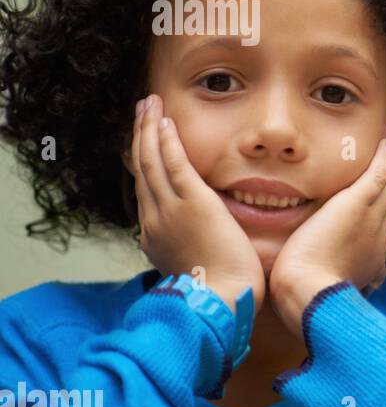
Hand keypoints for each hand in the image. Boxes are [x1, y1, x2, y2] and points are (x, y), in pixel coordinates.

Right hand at [129, 94, 265, 313]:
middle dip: (141, 136)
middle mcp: (154, 220)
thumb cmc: (221, 293)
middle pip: (142, 169)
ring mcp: (169, 210)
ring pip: (151, 160)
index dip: (143, 162)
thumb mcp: (197, 268)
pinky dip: (165, 139)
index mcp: (155, 237)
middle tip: (142, 111)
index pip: (145, 191)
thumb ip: (194, 249)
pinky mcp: (192, 203)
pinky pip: (172, 162)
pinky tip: (163, 119)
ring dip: (149, 128)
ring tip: (149, 103)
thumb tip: (199, 242)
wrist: (222, 302)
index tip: (143, 143)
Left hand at [269, 129, 385, 334]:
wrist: (309, 295)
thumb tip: (328, 287)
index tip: (380, 199)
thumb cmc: (304, 297)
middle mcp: (378, 238)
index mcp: (370, 260)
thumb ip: (326, 283)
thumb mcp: (322, 290)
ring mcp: (373, 220)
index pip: (379, 228)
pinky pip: (381, 173)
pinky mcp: (360, 204)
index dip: (381, 210)